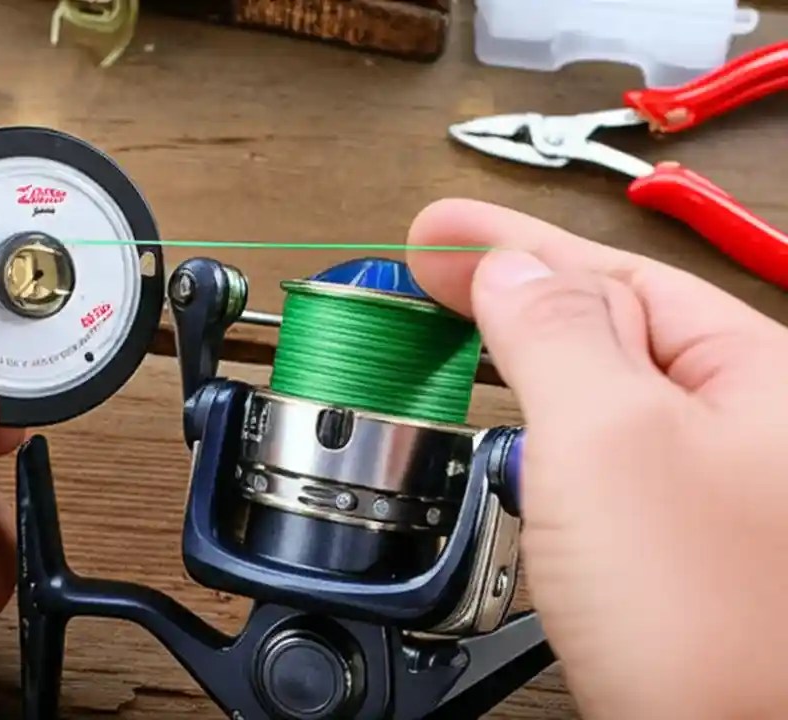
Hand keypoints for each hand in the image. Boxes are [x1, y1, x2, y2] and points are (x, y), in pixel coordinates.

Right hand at [406, 199, 787, 718]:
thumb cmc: (710, 625)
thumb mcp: (609, 441)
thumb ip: (556, 334)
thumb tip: (511, 269)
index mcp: (752, 374)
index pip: (609, 273)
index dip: (507, 246)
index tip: (433, 236)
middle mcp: (744, 426)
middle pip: (608, 323)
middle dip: (513, 293)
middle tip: (429, 278)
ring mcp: (710, 489)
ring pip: (600, 392)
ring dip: (523, 360)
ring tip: (457, 333)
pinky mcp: (675, 548)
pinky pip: (598, 457)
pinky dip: (539, 436)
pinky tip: (513, 440)